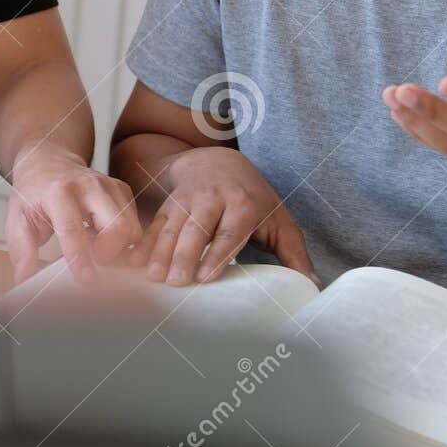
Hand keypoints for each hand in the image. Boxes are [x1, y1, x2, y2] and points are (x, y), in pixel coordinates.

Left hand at [6, 152, 140, 284]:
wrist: (48, 162)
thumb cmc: (34, 192)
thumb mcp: (18, 217)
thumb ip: (21, 247)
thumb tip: (25, 277)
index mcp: (58, 192)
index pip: (73, 228)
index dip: (80, 258)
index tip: (85, 279)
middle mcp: (88, 185)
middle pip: (117, 227)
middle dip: (110, 254)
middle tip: (94, 262)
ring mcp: (109, 185)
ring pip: (131, 227)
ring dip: (119, 248)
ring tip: (96, 248)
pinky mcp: (122, 189)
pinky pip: (135, 222)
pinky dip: (124, 239)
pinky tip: (103, 238)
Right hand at [130, 146, 316, 286]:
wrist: (217, 160)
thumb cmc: (254, 199)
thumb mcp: (279, 220)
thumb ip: (294, 253)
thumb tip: (313, 285)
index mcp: (244, 203)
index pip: (230, 230)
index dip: (217, 253)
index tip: (205, 276)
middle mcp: (213, 197)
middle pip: (197, 228)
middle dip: (184, 255)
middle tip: (176, 281)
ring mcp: (187, 199)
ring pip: (172, 226)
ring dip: (160, 251)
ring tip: (154, 277)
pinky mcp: (168, 203)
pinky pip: (154, 224)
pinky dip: (143, 243)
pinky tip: (134, 262)